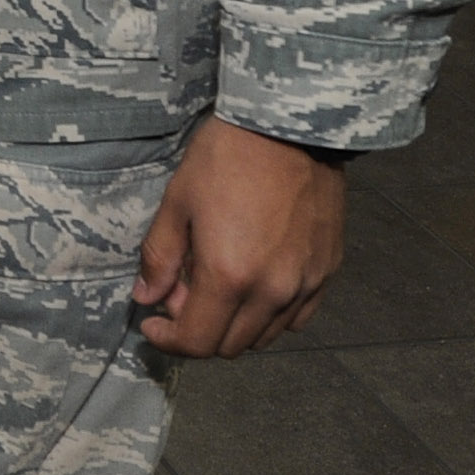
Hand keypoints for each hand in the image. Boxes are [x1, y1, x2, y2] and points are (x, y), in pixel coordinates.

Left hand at [131, 116, 345, 356]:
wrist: (288, 129)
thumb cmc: (225, 159)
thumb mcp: (178, 202)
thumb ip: (160, 256)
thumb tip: (146, 297)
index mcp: (230, 276)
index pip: (198, 341)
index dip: (169, 340)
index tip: (152, 323)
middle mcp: (273, 292)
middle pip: (231, 345)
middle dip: (198, 330)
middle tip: (180, 295)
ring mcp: (305, 285)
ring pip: (265, 336)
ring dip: (234, 325)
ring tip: (216, 287)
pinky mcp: (327, 272)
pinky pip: (296, 317)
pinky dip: (270, 315)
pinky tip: (253, 285)